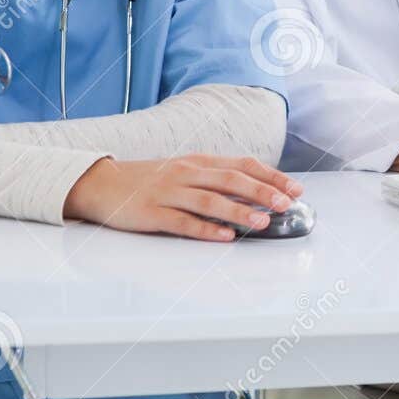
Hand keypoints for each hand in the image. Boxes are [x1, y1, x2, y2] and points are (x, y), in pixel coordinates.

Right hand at [64, 155, 305, 241]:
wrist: (102, 184)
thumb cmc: (150, 181)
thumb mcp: (185, 171)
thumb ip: (216, 179)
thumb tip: (256, 192)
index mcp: (198, 162)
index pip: (242, 164)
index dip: (271, 175)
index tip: (295, 188)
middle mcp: (186, 173)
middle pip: (230, 179)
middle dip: (262, 191)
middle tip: (287, 203)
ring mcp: (168, 193)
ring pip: (209, 201)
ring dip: (239, 211)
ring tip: (263, 222)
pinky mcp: (152, 214)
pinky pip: (183, 222)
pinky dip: (205, 230)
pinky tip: (225, 236)